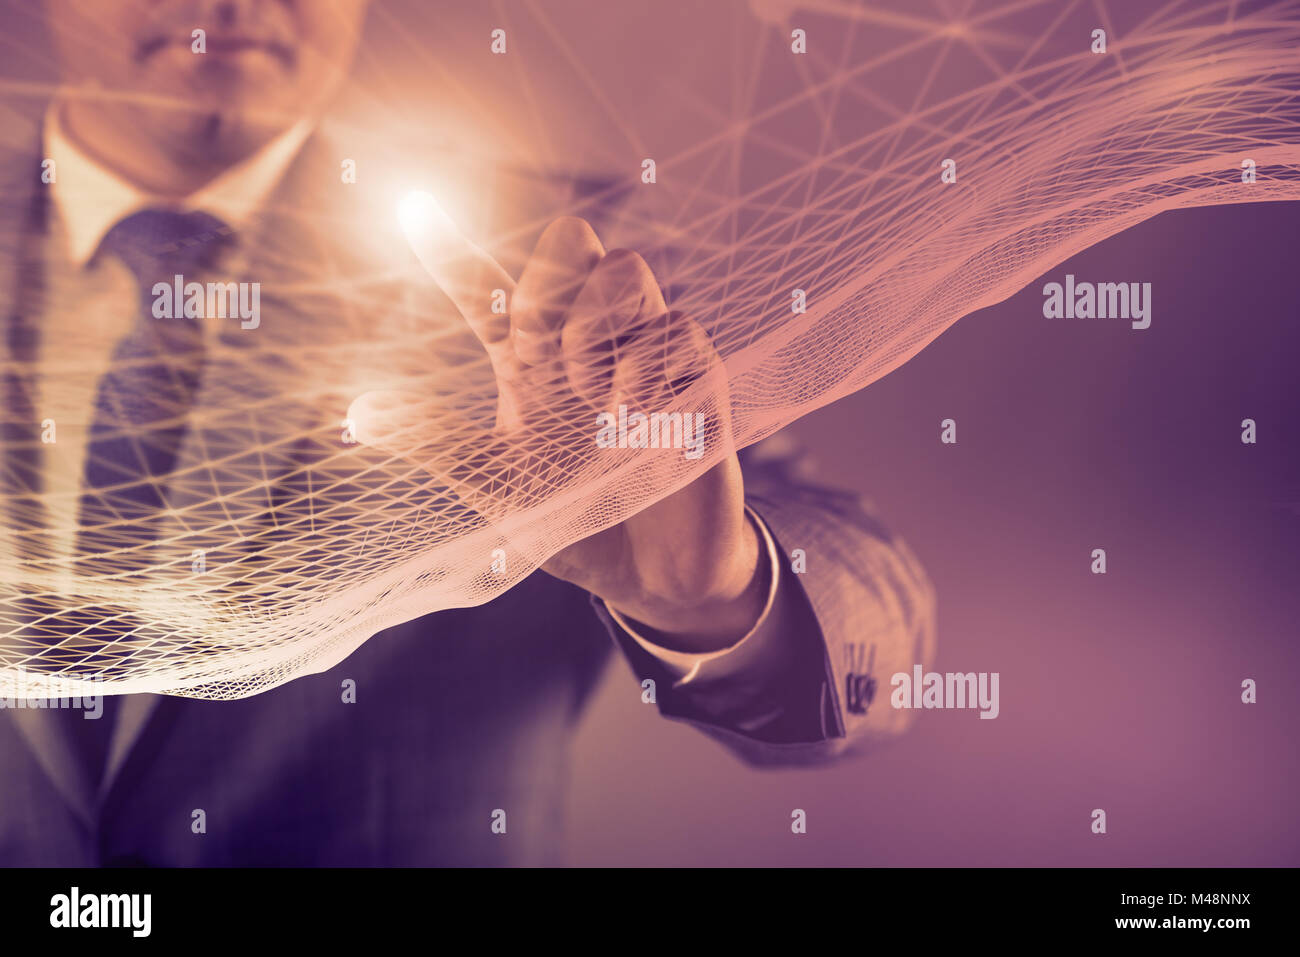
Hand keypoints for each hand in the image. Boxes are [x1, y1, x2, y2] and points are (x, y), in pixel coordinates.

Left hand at [351, 198, 765, 651]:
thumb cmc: (573, 520)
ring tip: (588, 399)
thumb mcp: (494, 483)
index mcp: (529, 360)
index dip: (450, 248)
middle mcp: (587, 340)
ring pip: (626, 268)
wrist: (646, 575)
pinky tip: (629, 421)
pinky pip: (679, 327)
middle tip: (536, 347)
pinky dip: (644, 369)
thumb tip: (356, 412)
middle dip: (546, 281)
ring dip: (593, 327)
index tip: (411, 209)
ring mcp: (646, 352)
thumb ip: (437, 442)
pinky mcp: (698, 376)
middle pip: (572, 242)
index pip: (486, 287)